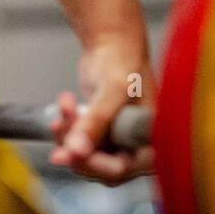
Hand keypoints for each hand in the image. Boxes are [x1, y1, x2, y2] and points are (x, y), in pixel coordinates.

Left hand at [49, 35, 155, 184]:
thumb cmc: (124, 62)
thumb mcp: (113, 91)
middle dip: (76, 145)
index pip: (122, 169)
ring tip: (66, 104)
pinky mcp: (101, 136)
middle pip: (98, 168)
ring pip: (83, 157)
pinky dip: (66, 128)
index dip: (95, 164)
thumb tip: (77, 151)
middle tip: (61, 124)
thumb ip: (96, 122)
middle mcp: (137, 147)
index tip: (73, 151)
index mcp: (153, 140)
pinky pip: (77, 145)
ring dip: (68, 133)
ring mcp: (117, 143)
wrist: (112, 44)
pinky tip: (64, 107)